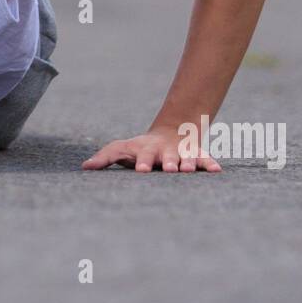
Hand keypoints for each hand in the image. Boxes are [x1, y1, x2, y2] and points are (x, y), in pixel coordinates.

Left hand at [82, 124, 221, 172]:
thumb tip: (85, 167)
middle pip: (166, 157)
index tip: (141, 170)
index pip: (142, 156)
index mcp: (146, 151)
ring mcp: (181, 153)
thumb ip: (105, 157)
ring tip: (190, 170)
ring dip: (189, 163)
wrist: (171, 131)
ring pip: (186, 157)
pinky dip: (210, 164)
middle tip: (169, 169)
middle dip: (168, 162)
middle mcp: (164, 152)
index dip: (142, 163)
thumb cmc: (140, 148)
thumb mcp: (121, 149)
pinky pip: (205, 159)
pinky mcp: (196, 155)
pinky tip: (217, 171)